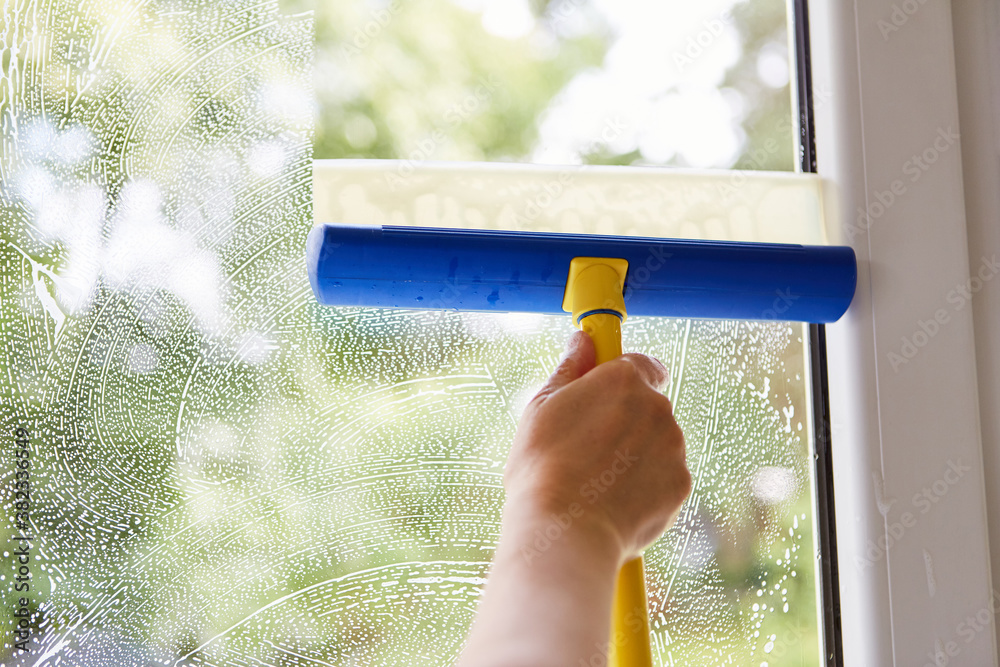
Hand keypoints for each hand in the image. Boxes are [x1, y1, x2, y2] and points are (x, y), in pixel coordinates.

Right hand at [504, 330, 690, 563]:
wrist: (565, 531)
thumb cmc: (543, 467)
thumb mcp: (542, 407)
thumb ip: (570, 368)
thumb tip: (582, 341)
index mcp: (623, 379)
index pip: (640, 363)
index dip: (621, 379)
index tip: (603, 394)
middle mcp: (657, 406)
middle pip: (647, 405)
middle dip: (625, 421)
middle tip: (587, 447)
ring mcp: (673, 447)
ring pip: (657, 442)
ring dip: (636, 454)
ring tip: (596, 480)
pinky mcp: (681, 485)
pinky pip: (664, 477)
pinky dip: (646, 485)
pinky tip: (613, 500)